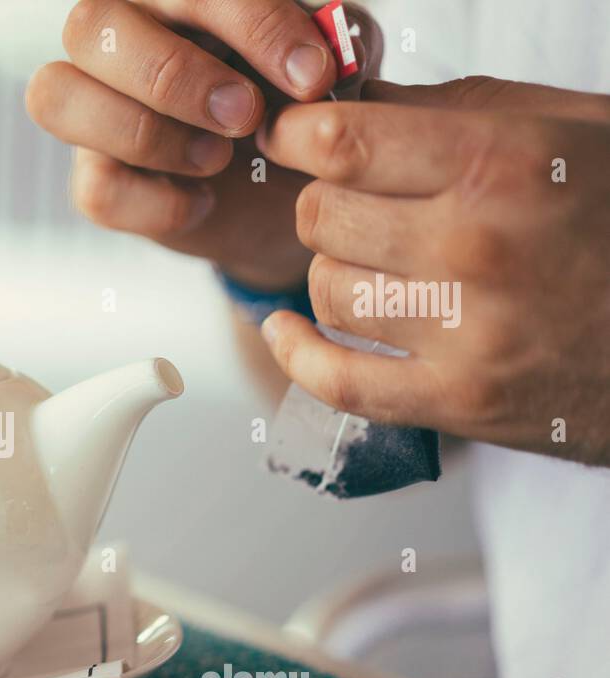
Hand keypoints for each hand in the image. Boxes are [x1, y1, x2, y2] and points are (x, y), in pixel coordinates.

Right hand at [26, 1, 380, 289]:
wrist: (285, 194)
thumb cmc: (297, 104)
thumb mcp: (333, 64)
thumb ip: (339, 40)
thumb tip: (329, 38)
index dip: (252, 23)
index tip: (313, 74)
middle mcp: (114, 36)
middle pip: (90, 26)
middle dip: (174, 75)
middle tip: (247, 116)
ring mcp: (90, 108)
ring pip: (58, 97)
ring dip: (147, 133)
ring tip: (219, 159)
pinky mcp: (92, 178)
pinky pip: (94, 187)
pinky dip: (156, 204)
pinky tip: (204, 203)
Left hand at [257, 78, 609, 464]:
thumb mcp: (567, 129)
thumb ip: (453, 111)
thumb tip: (351, 98)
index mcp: (504, 163)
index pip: (340, 142)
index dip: (298, 134)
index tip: (292, 135)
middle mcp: (475, 247)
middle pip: (321, 215)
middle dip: (326, 200)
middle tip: (354, 201)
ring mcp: (466, 332)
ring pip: (325, 288)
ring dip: (335, 269)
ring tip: (375, 261)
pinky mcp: (459, 401)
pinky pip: (336, 380)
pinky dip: (298, 353)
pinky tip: (287, 330)